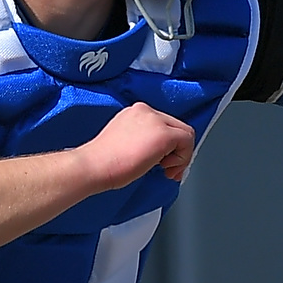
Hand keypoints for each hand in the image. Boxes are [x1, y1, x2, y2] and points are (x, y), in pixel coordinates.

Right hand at [78, 102, 195, 189]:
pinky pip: (187, 142)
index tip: (163, 163)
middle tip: (168, 170)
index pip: (164, 125)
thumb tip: (160, 152)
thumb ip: (144, 140)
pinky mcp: (163, 134)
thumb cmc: (104, 161)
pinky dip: (183, 159)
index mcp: (136, 112)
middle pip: (177, 128)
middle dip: (178, 152)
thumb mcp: (127, 142)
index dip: (169, 147)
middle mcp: (147, 111)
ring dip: (181, 157)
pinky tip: (166, 169)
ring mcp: (155, 120)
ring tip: (166, 171)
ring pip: (185, 134)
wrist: (94, 165)